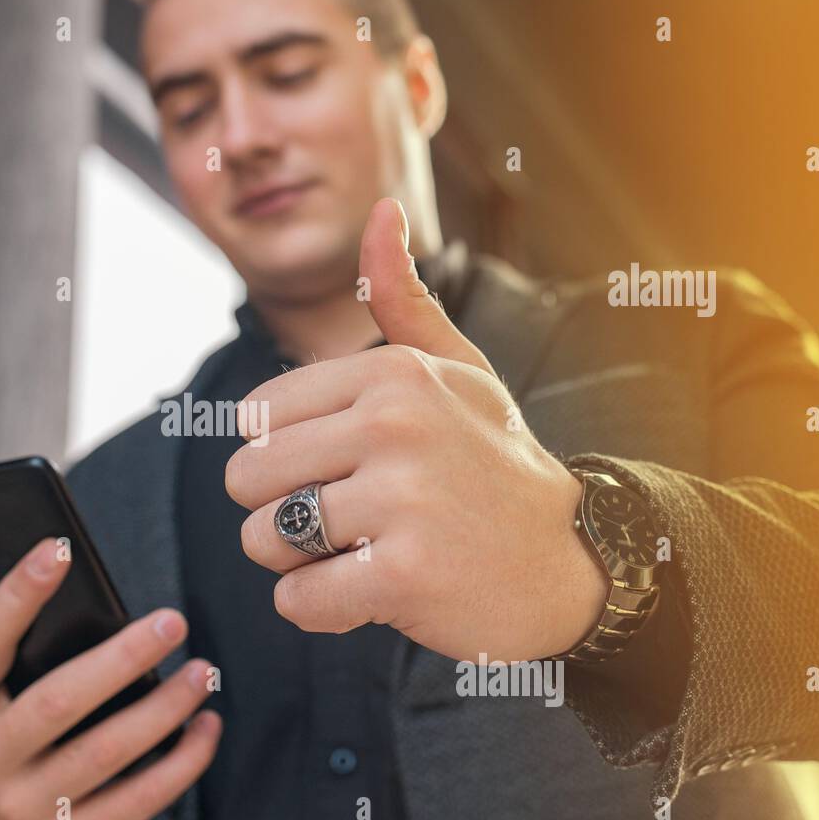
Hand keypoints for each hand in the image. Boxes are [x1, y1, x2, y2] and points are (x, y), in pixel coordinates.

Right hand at [0, 538, 221, 819]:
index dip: (17, 597)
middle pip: (59, 701)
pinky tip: (205, 726)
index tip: (56, 549)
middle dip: (122, 657)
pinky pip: (139, 800)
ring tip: (201, 670)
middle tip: (172, 620)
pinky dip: (181, 762)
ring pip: (107, 751)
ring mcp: (31, 808)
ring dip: (165, 708)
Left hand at [226, 197, 606, 661]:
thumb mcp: (459, 370)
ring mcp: (402, 499)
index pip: (255, 416)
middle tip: (345, 518)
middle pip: (246, 478)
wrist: (572, 560)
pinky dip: (318, 608)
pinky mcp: (405, 574)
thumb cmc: (495, 463)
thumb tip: (379, 211)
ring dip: (298, 562)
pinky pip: (298, 601)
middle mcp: (395, 424)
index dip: (281, 454)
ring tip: (361, 551)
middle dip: (278, 509)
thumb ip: (403, 300)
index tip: (339, 467)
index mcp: (392, 373)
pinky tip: (370, 593)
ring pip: (264, 539)